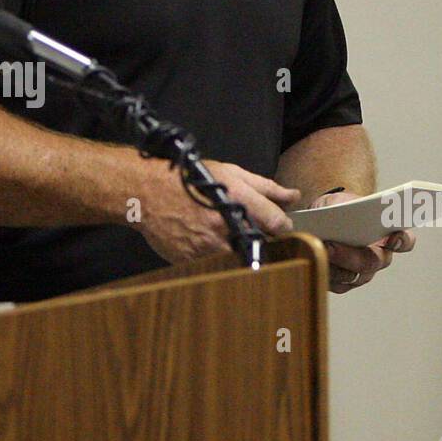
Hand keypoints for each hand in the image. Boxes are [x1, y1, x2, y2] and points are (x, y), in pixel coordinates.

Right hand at [137, 160, 298, 263]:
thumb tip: (293, 196)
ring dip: (240, 252)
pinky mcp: (193, 259)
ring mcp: (208, 244)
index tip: (279, 227)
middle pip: (261, 245)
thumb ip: (266, 187)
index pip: (278, 223)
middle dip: (263, 241)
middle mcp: (225, 224)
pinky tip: (208, 244)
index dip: (283, 227)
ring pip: (239, 259)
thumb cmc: (191, 180)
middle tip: (252, 233)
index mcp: (239, 199)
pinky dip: (218, 259)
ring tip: (229, 238)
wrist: (148, 192)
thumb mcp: (231, 174)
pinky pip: (215, 266)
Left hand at [308, 190, 415, 293]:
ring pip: (353, 276)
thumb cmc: (338, 208)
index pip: (405, 241)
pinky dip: (324, 272)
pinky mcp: (343, 284)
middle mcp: (379, 258)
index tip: (393, 235)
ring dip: (334, 265)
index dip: (402, 240)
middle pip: (373, 262)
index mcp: (388, 236)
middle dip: (351, 255)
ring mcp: (362, 273)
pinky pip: (336, 284)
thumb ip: (344, 205)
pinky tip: (311, 260)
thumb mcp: (340, 200)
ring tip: (316, 252)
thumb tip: (339, 215)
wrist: (323, 220)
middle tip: (331, 246)